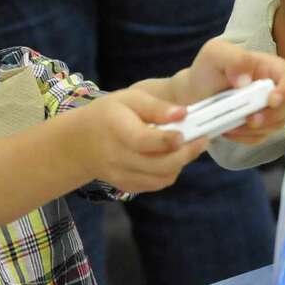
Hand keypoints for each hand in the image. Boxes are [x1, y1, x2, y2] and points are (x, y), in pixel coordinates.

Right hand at [73, 89, 206, 193]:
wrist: (82, 142)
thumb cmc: (110, 114)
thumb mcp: (130, 98)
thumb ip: (156, 106)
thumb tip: (184, 113)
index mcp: (117, 129)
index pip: (142, 141)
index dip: (165, 140)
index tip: (184, 135)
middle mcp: (118, 157)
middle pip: (158, 165)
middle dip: (185, 154)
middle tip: (202, 139)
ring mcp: (122, 175)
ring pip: (161, 177)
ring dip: (180, 163)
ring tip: (188, 146)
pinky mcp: (127, 186)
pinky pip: (157, 184)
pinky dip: (170, 172)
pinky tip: (172, 156)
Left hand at [180, 39, 284, 144]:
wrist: (195, 92)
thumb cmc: (209, 69)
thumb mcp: (216, 53)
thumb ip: (234, 59)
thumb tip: (245, 80)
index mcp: (271, 68)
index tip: (271, 100)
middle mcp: (275, 89)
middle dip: (274, 116)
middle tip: (251, 120)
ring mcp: (269, 110)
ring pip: (278, 124)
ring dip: (257, 129)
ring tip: (231, 124)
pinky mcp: (259, 128)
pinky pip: (261, 138)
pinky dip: (245, 137)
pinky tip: (228, 130)